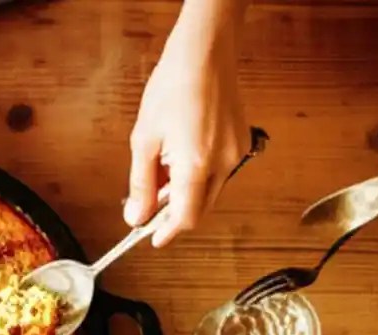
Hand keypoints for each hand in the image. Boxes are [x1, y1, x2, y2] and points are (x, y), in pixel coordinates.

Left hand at [126, 1, 248, 245]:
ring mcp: (237, 152)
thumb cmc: (173, 86)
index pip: (186, 218)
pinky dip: (199, 174)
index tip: (152, 238)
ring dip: (185, 192)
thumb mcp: (144, 138)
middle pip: (199, 208)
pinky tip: (180, 156)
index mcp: (197, 164)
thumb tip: (136, 216)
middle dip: (173, 212)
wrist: (204, 52)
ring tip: (160, 169)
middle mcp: (224, 163)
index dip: (167, 232)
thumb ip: (140, 182)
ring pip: (209, 191)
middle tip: (147, 203)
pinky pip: (220, 172)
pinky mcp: (242, 141)